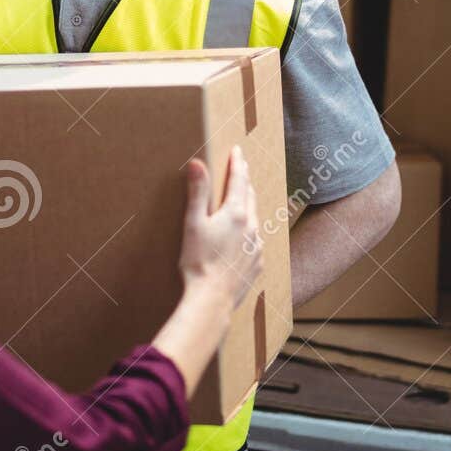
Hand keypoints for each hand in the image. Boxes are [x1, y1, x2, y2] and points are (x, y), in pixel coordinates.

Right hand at [177, 146, 262, 309]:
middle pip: (249, 196)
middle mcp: (251, 227)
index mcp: (235, 214)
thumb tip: (196, 163)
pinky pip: (256, 240)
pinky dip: (250, 230)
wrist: (213, 299)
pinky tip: (245, 236)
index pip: (238, 180)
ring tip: (243, 199)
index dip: (237, 163)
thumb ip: (197, 192)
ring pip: (255, 218)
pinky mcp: (257, 263)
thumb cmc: (198, 262)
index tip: (237, 151)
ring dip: (249, 205)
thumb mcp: (193, 224)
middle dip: (245, 181)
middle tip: (241, 168)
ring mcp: (256, 246)